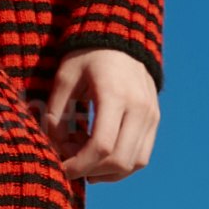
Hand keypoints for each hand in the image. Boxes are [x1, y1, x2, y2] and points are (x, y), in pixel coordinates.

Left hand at [37, 48, 160, 184]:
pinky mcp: (155, 120)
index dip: (79, 165)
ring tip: (85, 155)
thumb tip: (54, 147)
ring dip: (107, 172)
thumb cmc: (88, 56)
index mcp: (115, 95)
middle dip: (91, 171)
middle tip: (70, 161)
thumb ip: (56, 114)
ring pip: (134, 163)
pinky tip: (100, 154)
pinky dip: (120, 165)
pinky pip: (141, 156)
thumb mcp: (65, 78)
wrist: (121, 37)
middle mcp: (139, 108)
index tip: (61, 168)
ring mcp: (151, 115)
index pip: (102, 146)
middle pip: (119, 160)